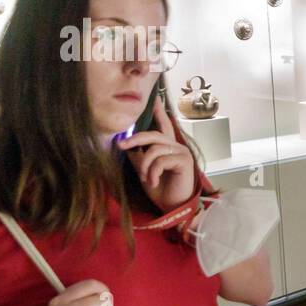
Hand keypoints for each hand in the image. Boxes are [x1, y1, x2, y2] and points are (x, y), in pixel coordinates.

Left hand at [117, 96, 195, 211]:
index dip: (159, 112)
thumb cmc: (160, 189)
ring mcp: (182, 153)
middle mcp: (176, 146)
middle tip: (121, 145)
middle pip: (153, 135)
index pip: (163, 126)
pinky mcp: (185, 161)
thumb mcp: (144, 170)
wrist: (172, 206)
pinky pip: (162, 160)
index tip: (154, 99)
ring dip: (145, 165)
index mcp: (167, 147)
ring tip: (145, 178)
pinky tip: (154, 181)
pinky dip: (153, 172)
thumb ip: (138, 156)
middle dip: (135, 139)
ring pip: (155, 149)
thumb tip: (124, 144)